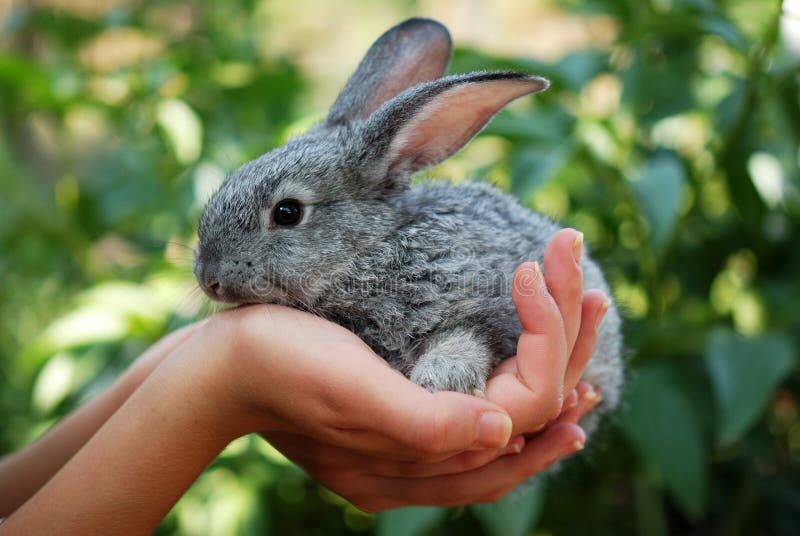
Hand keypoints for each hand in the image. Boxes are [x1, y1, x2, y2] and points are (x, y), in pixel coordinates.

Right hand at [198, 227, 609, 508]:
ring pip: (498, 426)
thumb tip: (507, 433)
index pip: (507, 436)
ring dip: (545, 375)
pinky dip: (508, 389)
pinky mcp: (391, 425)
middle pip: (514, 432)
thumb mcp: (352, 392)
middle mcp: (411, 471)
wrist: (216, 366)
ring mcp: (401, 452)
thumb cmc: (279, 365)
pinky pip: (470, 419)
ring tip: (582, 321)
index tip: (569, 308)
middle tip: (595, 295)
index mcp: (404, 471)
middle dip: (563, 363)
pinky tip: (526, 363)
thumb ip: (428, 425)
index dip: (552, 379)